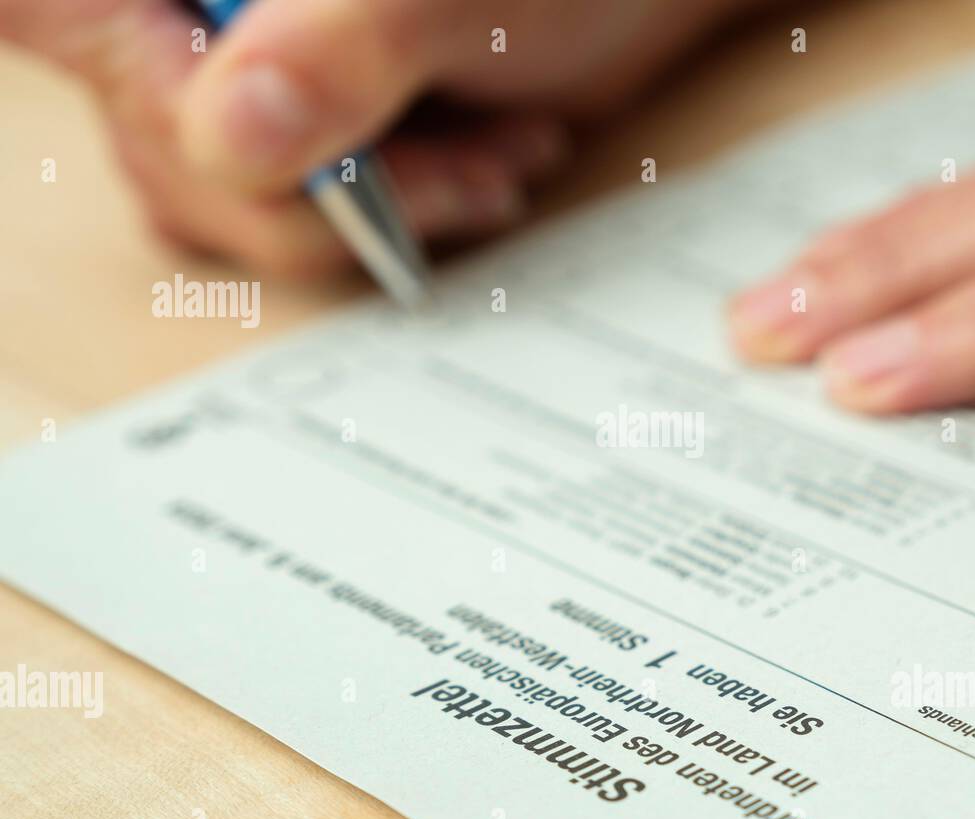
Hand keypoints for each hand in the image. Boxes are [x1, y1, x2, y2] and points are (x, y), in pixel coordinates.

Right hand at [0, 0, 741, 273]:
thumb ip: (339, 48)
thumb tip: (235, 136)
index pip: (66, 18)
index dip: (157, 102)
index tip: (282, 143)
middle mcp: (189, 12)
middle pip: (162, 141)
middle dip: (321, 195)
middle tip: (455, 176)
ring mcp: (234, 71)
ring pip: (226, 201)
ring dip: (372, 216)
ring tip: (489, 165)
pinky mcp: (293, 133)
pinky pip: (288, 219)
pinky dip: (388, 222)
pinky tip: (474, 177)